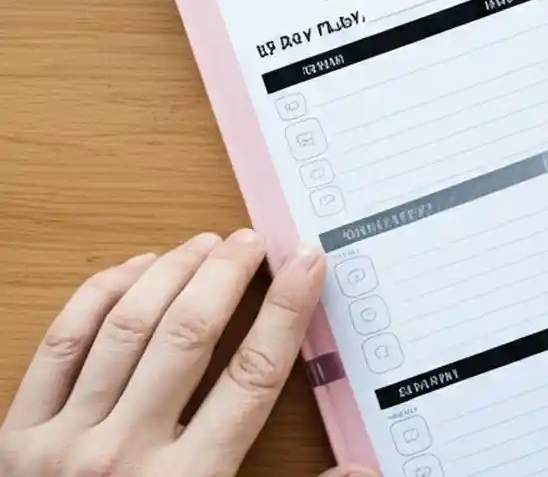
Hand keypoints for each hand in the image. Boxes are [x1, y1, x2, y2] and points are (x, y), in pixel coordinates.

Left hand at [0, 230, 375, 476]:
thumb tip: (364, 471)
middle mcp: (127, 455)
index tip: (306, 263)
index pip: (252, 377)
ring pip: (126, 329)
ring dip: (169, 273)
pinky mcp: (16, 436)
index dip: (286, 311)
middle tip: (252, 241)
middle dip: (227, 275)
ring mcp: (64, 442)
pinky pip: (60, 346)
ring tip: (203, 244)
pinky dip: (98, 297)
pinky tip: (132, 271)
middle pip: (188, 336)